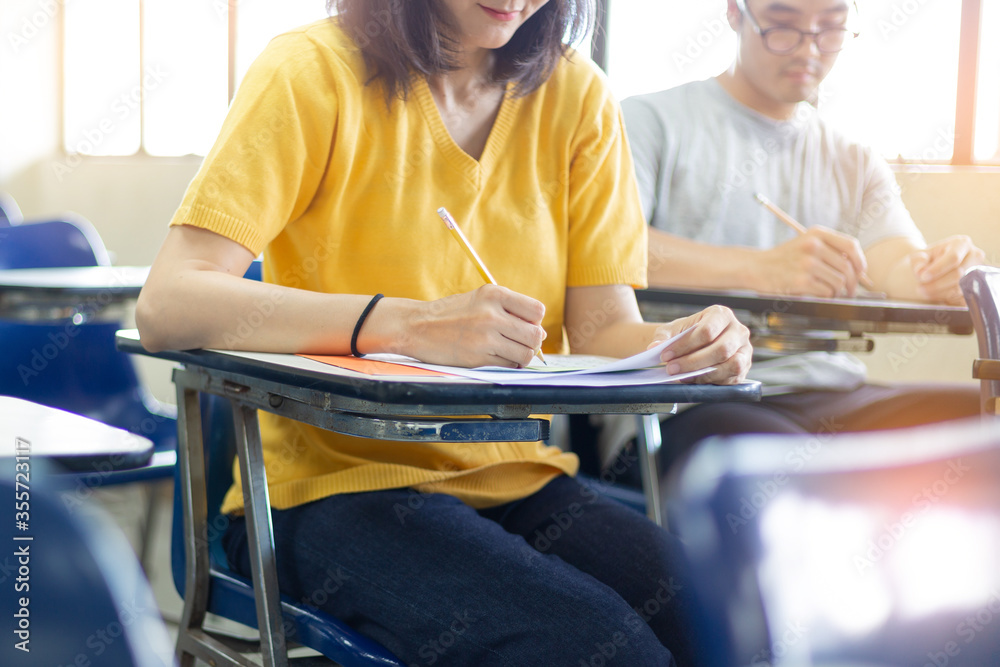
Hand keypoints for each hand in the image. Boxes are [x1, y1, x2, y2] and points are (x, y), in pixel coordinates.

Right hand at [402, 284, 545, 367]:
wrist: (417, 326)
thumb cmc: (451, 313)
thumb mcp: (480, 298)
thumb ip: (509, 309)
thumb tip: (540, 333)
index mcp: (494, 294)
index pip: (537, 311)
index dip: (535, 321)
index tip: (525, 325)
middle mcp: (491, 314)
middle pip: (535, 335)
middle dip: (532, 342)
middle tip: (520, 343)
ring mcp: (485, 338)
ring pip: (525, 354)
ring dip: (522, 357)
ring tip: (508, 352)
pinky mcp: (478, 358)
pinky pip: (508, 366)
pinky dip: (508, 365)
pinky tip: (496, 357)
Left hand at [649, 305, 751, 384]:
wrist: (694, 343)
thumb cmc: (685, 334)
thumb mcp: (672, 331)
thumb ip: (662, 337)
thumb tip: (654, 347)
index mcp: (721, 314)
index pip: (707, 331)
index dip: (685, 346)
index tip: (665, 355)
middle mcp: (737, 330)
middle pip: (720, 349)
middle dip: (693, 362)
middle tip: (671, 369)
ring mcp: (744, 349)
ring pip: (731, 365)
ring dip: (704, 374)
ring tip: (681, 377)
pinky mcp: (744, 367)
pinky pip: (732, 378)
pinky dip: (712, 381)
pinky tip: (694, 380)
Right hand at [753, 227, 866, 296]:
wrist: (756, 267)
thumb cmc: (782, 259)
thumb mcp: (804, 243)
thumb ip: (828, 249)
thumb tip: (857, 269)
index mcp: (816, 234)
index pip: (851, 246)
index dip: (860, 261)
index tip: (860, 272)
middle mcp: (812, 246)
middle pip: (847, 268)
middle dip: (852, 283)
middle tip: (849, 291)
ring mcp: (807, 263)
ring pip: (839, 282)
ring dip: (838, 292)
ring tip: (830, 294)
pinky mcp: (801, 281)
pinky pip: (827, 293)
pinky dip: (826, 297)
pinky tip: (818, 295)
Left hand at [909, 235, 985, 304]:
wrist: (935, 268)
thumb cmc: (928, 259)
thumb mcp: (919, 256)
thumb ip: (918, 261)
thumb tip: (920, 272)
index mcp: (962, 244)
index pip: (953, 258)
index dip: (938, 269)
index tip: (922, 277)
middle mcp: (974, 256)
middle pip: (958, 274)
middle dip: (936, 284)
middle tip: (919, 288)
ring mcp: (978, 273)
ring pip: (960, 287)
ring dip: (939, 293)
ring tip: (923, 292)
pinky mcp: (976, 288)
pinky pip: (962, 298)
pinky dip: (946, 299)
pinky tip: (934, 296)